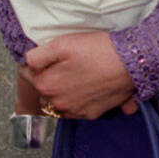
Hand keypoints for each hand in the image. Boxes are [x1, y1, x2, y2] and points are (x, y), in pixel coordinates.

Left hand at [20, 30, 137, 118]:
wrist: (131, 62)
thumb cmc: (97, 50)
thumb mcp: (62, 43)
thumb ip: (37, 55)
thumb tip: (26, 62)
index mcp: (47, 85)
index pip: (27, 75)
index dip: (32, 64)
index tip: (41, 56)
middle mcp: (59, 104)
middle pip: (44, 90)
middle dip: (47, 78)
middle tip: (61, 63)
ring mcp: (76, 111)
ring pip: (60, 101)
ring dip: (62, 91)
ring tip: (76, 74)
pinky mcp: (93, 114)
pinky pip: (77, 109)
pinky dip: (79, 100)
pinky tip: (88, 86)